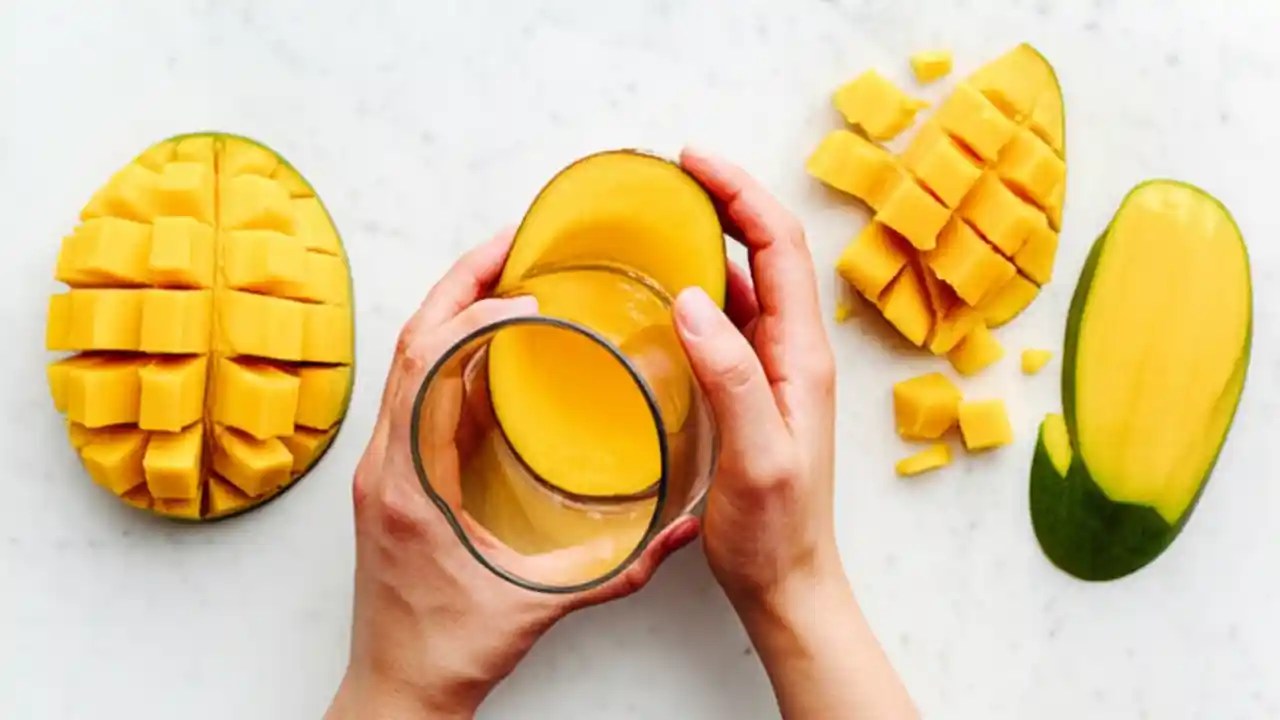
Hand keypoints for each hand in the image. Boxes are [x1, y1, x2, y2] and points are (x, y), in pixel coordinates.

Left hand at [326, 230, 699, 718]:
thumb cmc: (449, 649)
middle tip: (513, 244)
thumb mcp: (541, 604)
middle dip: (460, 283)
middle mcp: (386, 463)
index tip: (525, 296)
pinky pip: (417, 392)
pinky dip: (453, 353)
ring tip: (508, 276)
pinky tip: (495, 345)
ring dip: (454, 311)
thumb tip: (678, 529)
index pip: (425, 370)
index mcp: (409, 483)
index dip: (470, 318)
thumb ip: (617, 570)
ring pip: (409, 362)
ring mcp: (384, 466)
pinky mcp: (394, 474)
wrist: (399, 687)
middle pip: (409, 343)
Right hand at [673, 149, 915, 717]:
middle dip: (728, 200)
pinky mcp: (748, 391)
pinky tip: (666, 286)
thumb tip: (692, 297)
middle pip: (768, 252)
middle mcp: (792, 354)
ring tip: (664, 213)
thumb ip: (732, 376)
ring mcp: (771, 371)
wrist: (785, 584)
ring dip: (714, 239)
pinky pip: (728, 321)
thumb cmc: (774, 531)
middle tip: (674, 174)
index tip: (694, 163)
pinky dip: (700, 286)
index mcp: (802, 358)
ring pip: (748, 283)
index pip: (781, 249)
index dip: (742, 195)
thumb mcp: (757, 456)